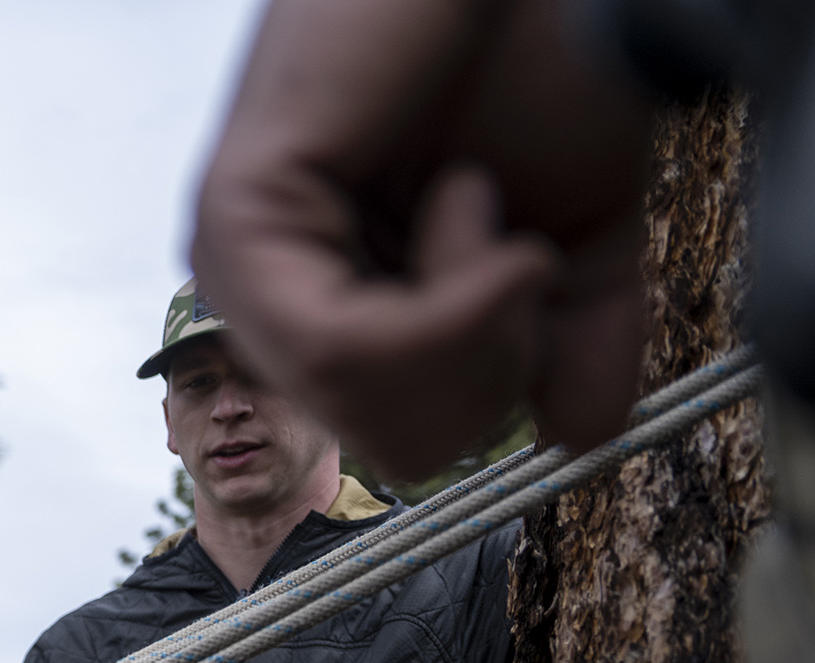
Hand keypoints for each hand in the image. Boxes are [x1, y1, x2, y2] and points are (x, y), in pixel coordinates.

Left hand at [191, 0, 651, 478]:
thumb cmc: (534, 64)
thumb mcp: (573, 231)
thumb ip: (577, 340)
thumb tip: (576, 440)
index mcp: (334, 314)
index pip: (412, 446)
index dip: (502, 387)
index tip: (530, 266)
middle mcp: (272, 302)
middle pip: (395, 446)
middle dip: (491, 363)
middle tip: (508, 240)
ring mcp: (243, 265)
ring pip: (367, 410)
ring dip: (472, 315)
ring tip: (474, 191)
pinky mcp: (237, 220)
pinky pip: (339, 350)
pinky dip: (443, 305)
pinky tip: (475, 207)